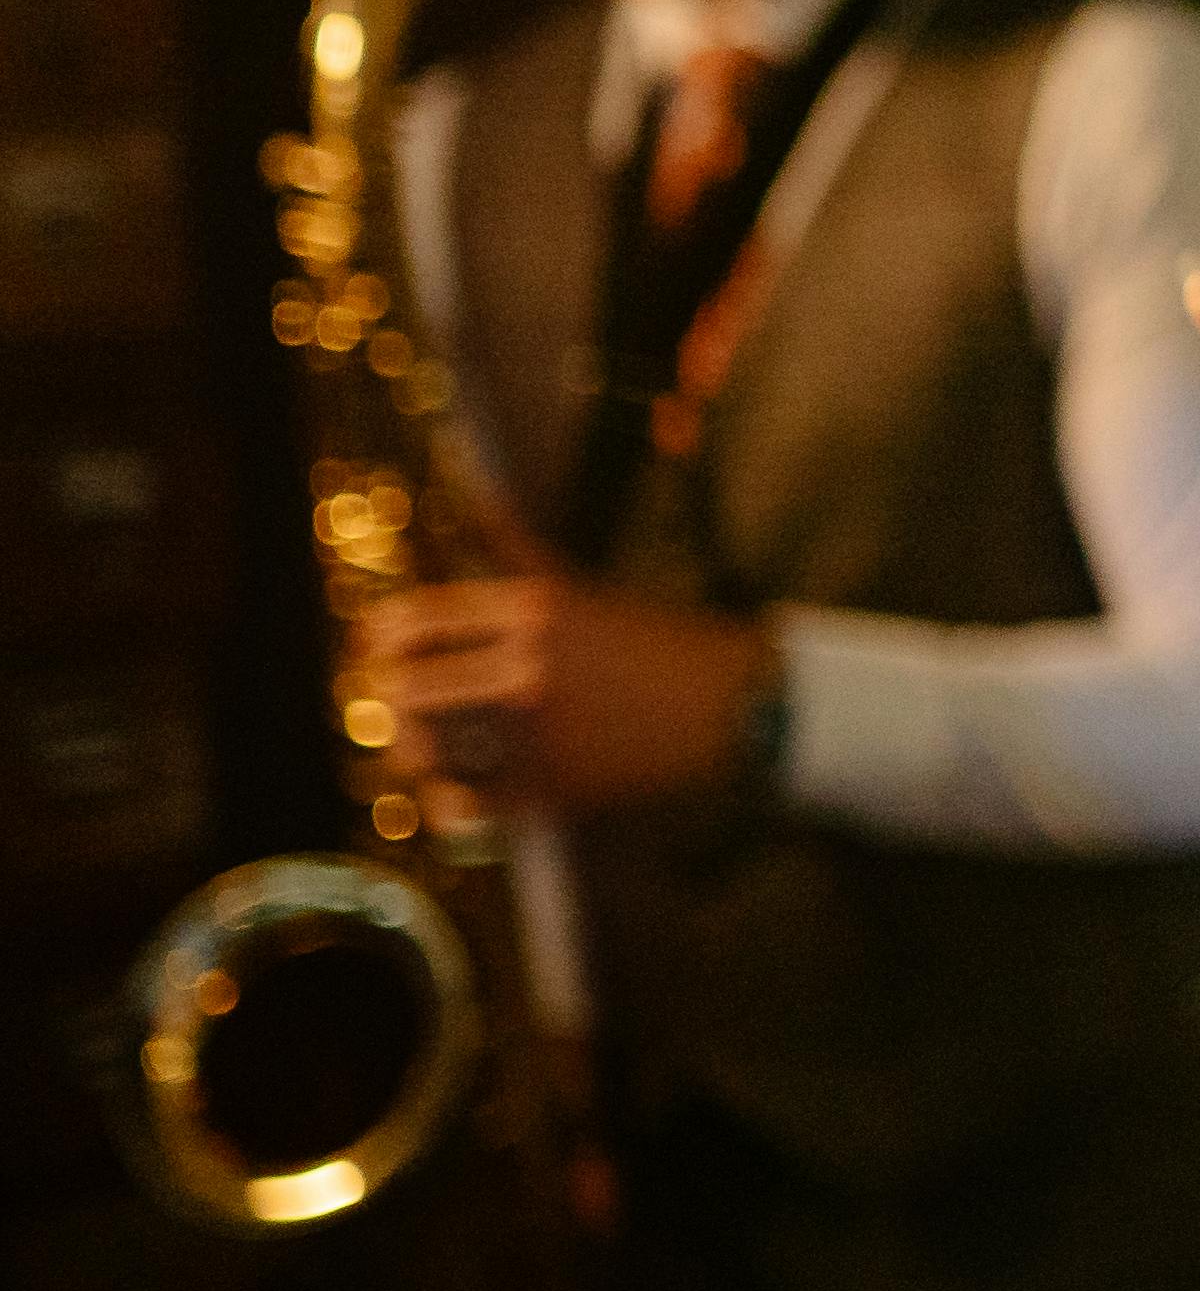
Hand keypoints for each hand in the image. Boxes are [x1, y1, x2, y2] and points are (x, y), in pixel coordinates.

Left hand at [351, 578, 767, 816]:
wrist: (733, 707)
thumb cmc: (657, 641)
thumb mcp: (581, 588)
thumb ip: (514, 545)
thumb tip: (470, 488)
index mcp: (531, 611)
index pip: (413, 622)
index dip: (378, 638)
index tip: (373, 650)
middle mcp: (526, 668)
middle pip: (404, 688)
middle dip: (385, 698)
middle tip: (390, 703)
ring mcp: (537, 731)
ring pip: (427, 749)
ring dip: (411, 750)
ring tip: (417, 748)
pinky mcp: (553, 785)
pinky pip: (465, 802)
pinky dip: (448, 802)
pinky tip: (451, 794)